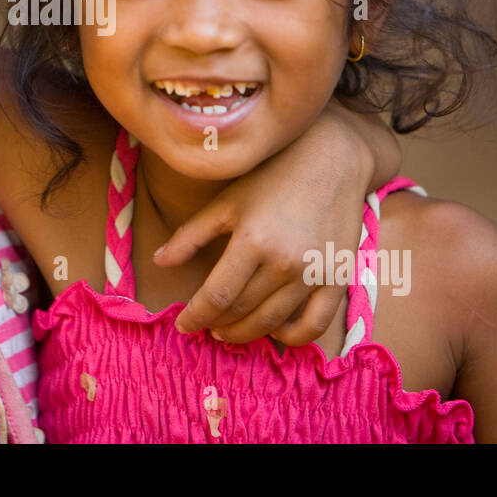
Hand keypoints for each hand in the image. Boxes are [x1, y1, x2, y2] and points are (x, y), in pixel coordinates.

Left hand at [158, 105, 391, 343]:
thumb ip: (190, 235)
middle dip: (217, 324)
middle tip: (206, 325)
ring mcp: (314, 274)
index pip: (216, 296)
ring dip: (246, 333)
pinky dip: (293, 337)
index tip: (183, 325)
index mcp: (252, 241)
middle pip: (242, 312)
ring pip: (273, 322)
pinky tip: (274, 331)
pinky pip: (315, 324)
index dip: (195, 316)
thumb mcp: (226, 202)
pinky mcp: (339, 278)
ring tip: (229, 329)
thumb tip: (158, 261)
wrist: (332, 160)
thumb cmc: (272, 177)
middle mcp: (284, 263)